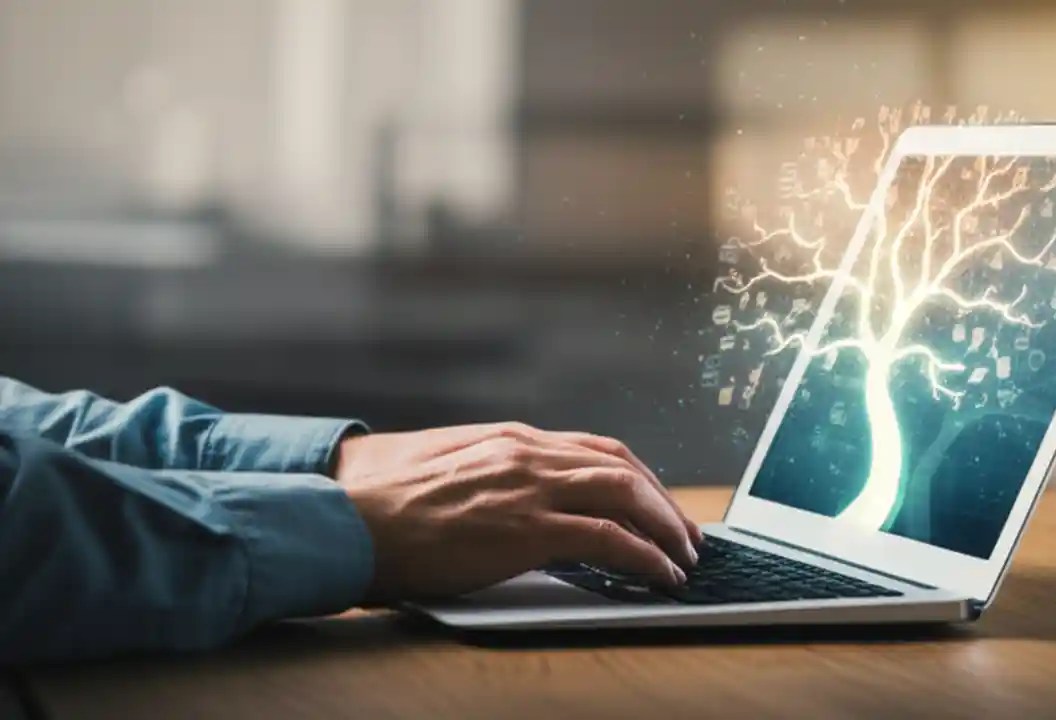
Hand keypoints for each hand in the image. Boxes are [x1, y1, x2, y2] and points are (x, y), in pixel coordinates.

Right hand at [334, 423, 701, 603]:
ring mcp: (529, 487)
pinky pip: (609, 538)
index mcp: (513, 440)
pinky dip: (646, 555)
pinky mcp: (525, 529)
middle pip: (623, 468)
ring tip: (685, 556)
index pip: (598, 450)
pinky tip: (661, 573)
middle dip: (664, 502)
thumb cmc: (385, 501)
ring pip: (626, 495)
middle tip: (686, 533)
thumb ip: (495, 475)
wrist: (347, 516)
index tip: (657, 502)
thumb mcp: (450, 468)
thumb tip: (521, 500)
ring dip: (666, 527)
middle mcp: (529, 453)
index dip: (639, 478)